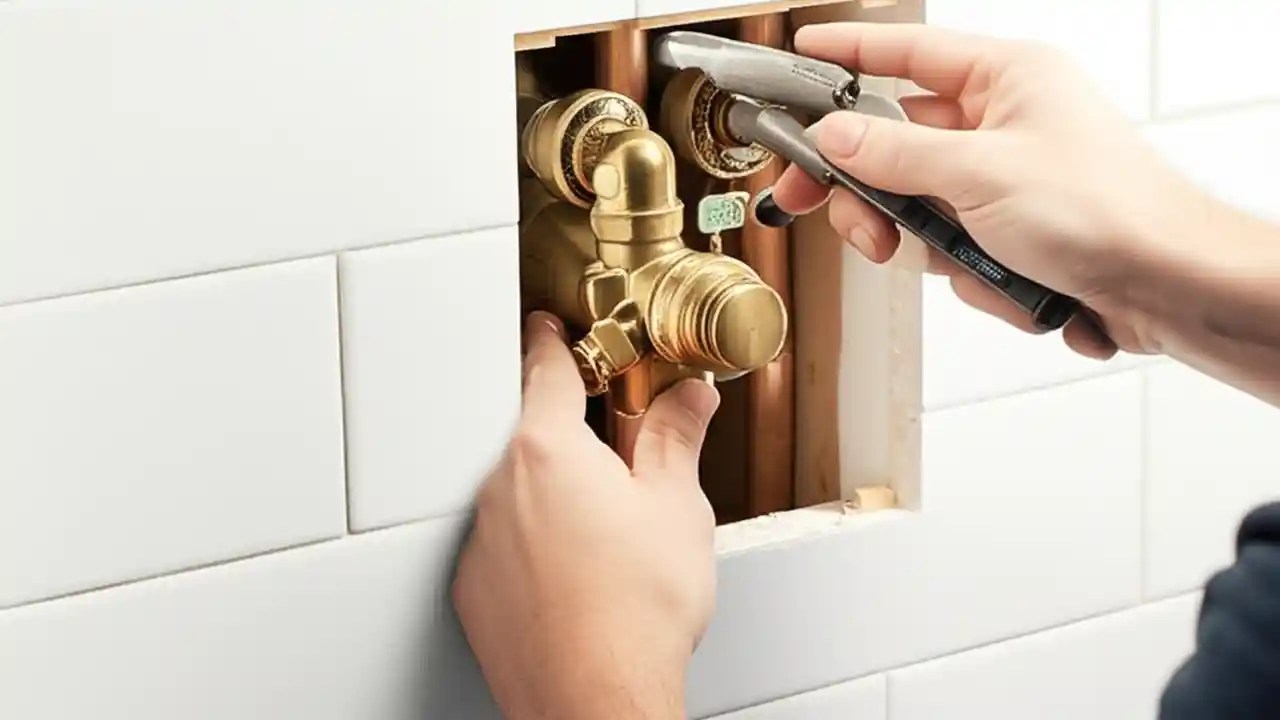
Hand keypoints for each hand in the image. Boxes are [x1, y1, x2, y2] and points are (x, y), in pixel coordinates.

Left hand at [452, 312, 720, 719]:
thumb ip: (675, 441)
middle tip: (613, 453)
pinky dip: (532, 543)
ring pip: (515, 491)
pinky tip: (575, 572)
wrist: (595, 699)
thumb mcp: (675, 509)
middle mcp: (499, 486)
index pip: (543, 370)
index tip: (550, 328)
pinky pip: (502, 542)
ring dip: (551, 493)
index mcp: (548, 450)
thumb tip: (688, 401)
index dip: (552, 342)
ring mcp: (481, 538)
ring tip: (604, 530)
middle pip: (529, 432)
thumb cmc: (635, 615)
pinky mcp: (474, 587)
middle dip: (569, 433)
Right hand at [773, 22, 1216, 358]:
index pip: (908, 53)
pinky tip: (997, 276)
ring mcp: (1003, 177)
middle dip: (867, 186)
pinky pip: (950, 243)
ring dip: (921, 239)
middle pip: (896, 141)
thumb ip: (895, 153)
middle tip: (823, 203)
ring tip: (942, 256)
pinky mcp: (1008, 228)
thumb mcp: (980, 174)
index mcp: (1005, 79)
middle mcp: (1002, 122)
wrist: (1167, 285)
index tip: (802, 56)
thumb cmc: (1107, 211)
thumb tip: (834, 136)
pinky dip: (965, 268)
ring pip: (917, 202)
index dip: (849, 54)